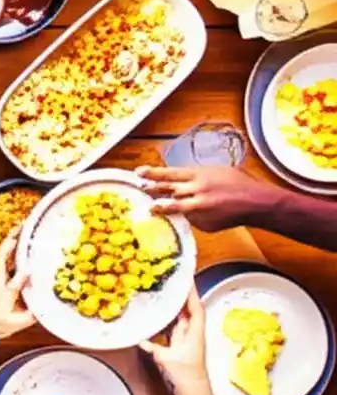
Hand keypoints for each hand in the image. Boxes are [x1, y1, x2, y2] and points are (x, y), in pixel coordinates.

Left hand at [0, 229, 35, 337]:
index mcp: (4, 293)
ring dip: (11, 240)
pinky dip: (10, 248)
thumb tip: (48, 306)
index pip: (15, 280)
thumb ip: (32, 314)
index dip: (25, 274)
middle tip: (24, 226)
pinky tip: (17, 239)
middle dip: (13, 240)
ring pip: (3, 255)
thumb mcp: (16, 323)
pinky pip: (4, 259)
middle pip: (3, 256)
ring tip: (22, 227)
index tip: (34, 268)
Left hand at [136, 165, 280, 231]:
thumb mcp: (216, 171)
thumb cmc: (239, 183)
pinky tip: (196, 214)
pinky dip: (191, 216)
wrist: (256, 202)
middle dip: (153, 190)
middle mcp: (196, 190)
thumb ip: (196, 176)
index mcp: (199, 174)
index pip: (170, 173)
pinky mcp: (203, 223)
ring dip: (162, 206)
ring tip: (152, 207)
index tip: (138, 173)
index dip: (153, 173)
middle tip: (141, 189)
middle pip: (168, 190)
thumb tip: (180, 181)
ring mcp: (199, 208)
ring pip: (174, 206)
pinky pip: (192, 220)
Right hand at [139, 289, 210, 394]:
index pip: (196, 309)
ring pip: (184, 316)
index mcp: (194, 333)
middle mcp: (192, 333)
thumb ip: (154, 348)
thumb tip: (141, 340)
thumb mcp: (167, 359)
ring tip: (171, 291)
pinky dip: (173, 316)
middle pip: (190, 309)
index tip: (188, 281)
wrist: (193, 388)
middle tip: (177, 281)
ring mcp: (187, 337)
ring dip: (179, 304)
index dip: (192, 294)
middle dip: (184, 295)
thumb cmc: (185, 374)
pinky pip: (177, 325)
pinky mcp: (181, 342)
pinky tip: (165, 312)